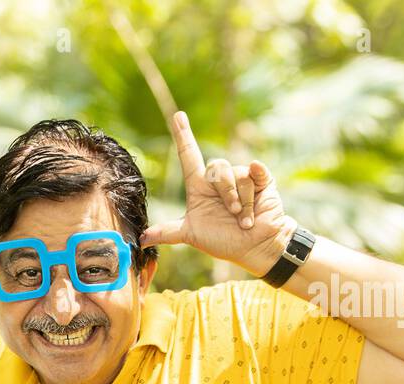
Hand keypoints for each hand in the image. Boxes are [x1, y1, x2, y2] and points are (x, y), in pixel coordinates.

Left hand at [140, 111, 294, 276]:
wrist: (254, 247)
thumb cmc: (224, 240)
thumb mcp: (192, 235)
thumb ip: (168, 233)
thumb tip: (141, 239)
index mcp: (200, 187)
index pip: (189, 156)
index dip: (183, 135)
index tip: (177, 115)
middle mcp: (219, 179)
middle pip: (215, 167)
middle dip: (225, 193)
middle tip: (231, 213)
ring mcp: (240, 177)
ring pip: (236, 173)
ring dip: (240, 200)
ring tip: (243, 217)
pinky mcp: (261, 178)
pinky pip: (255, 172)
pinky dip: (254, 189)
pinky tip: (258, 199)